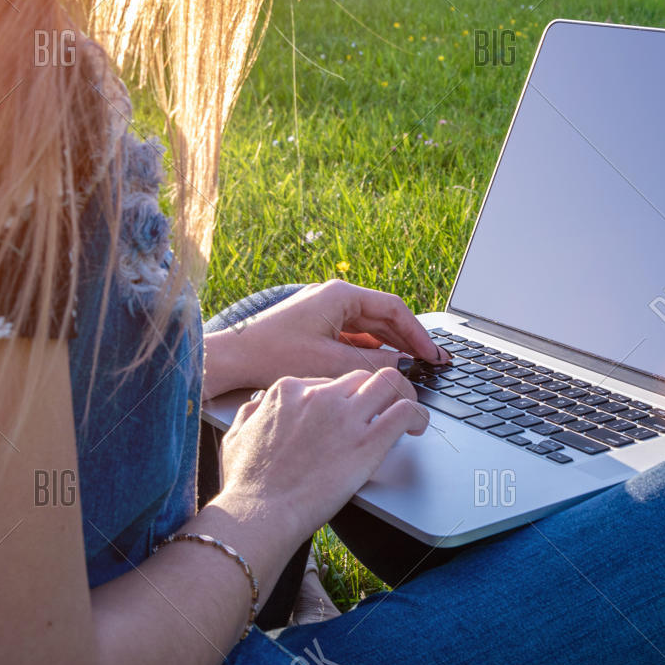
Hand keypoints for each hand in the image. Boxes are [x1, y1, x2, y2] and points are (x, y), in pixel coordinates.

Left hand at [204, 281, 449, 397]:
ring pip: (370, 329)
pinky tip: (380, 369)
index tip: (433, 354)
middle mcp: (334, 298)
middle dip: (409, 341)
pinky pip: (354, 338)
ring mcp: (324, 312)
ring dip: (391, 347)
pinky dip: (371, 352)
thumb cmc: (273, 354)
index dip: (419, 334)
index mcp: (340, 296)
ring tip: (412, 367)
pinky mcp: (316, 328)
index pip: (394, 309)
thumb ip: (374, 365)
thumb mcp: (331, 363)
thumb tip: (405, 368)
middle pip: (384, 318)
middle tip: (431, 363)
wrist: (230, 359)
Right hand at [211, 371, 429, 547]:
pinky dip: (417, 415)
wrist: (259, 512)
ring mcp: (345, 416)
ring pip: (390, 382)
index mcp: (288, 391)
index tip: (350, 411)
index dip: (343, 397)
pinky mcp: (368, 442)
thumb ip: (250, 414)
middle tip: (381, 412)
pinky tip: (416, 427)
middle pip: (361, 377)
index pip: (328, 379)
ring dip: (403, 393)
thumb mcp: (235, 437)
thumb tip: (259, 405)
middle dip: (373, 393)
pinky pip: (405, 411)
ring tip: (407, 411)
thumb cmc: (246, 484)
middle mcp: (319, 396)